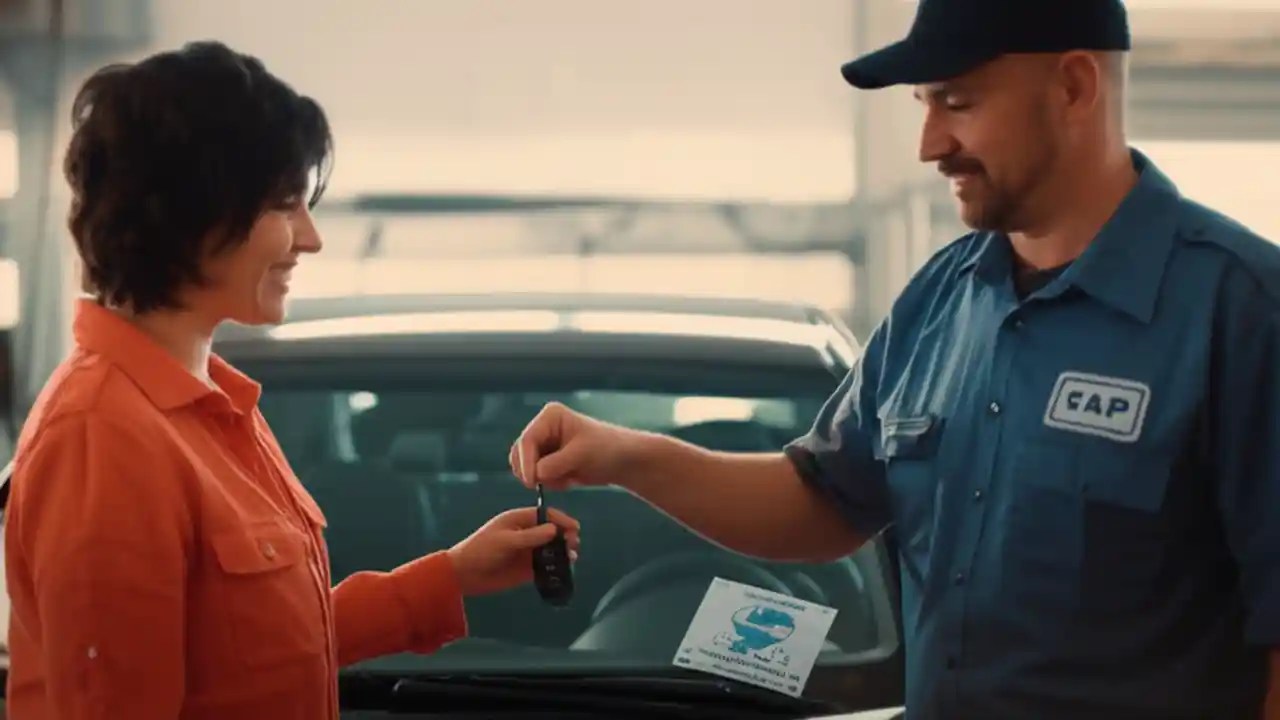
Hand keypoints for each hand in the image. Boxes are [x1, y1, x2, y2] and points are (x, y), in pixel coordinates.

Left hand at [446, 507, 580, 596]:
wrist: (464, 574)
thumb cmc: (481, 550)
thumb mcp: (505, 540)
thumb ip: (530, 536)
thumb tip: (554, 529)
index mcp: (519, 520)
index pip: (545, 515)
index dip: (561, 520)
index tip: (575, 528)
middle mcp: (526, 534)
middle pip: (552, 532)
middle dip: (565, 536)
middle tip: (574, 544)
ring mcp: (527, 551)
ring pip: (551, 549)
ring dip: (562, 552)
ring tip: (571, 557)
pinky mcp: (526, 569)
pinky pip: (545, 566)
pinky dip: (555, 567)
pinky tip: (563, 570)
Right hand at [509, 402, 643, 490]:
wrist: (623, 460)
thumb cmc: (606, 450)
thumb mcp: (581, 455)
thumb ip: (555, 464)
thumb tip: (535, 474)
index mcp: (550, 416)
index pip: (527, 440)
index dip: (526, 462)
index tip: (532, 482)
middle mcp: (543, 427)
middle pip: (520, 454)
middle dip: (532, 471)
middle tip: (550, 484)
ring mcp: (544, 444)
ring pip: (525, 467)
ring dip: (542, 478)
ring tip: (567, 479)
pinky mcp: (548, 459)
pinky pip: (536, 476)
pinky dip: (549, 482)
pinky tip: (569, 480)